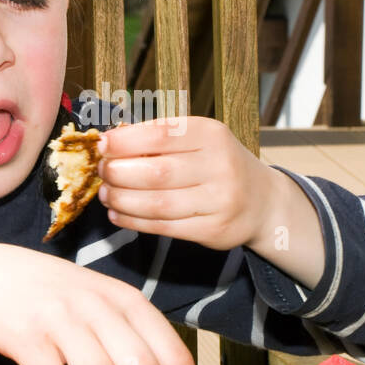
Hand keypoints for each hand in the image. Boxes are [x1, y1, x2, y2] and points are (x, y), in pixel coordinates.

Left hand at [97, 117, 326, 287]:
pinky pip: (165, 227)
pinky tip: (118, 214)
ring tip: (106, 195)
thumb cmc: (217, 163)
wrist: (262, 201)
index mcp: (211, 134)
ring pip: (158, 204)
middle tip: (102, 173)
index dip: (125, 141)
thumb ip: (160, 139)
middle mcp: (219, 166)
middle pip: (156, 172)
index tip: (101, 145)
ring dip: (122, 200)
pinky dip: (134, 221)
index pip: (161, 135)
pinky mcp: (214, 230)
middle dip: (118, 173)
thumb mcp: (199, 140)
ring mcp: (220, 200)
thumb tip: (109, 142)